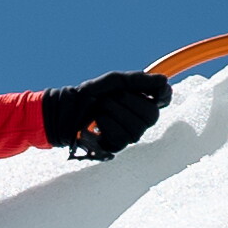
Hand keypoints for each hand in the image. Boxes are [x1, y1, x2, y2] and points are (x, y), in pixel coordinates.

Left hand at [42, 70, 172, 160]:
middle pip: (152, 115)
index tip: (153, 90)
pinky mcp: (115, 147)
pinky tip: (96, 123)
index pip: (163, 98)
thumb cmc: (87, 95)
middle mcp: (138, 120)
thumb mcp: (112, 82)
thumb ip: (137, 81)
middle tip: (110, 97)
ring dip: (113, 112)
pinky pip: (120, 137)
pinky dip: (106, 125)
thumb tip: (164, 80)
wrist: (63, 110)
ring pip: (136, 128)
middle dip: (128, 101)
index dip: (161, 94)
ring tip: (99, 109)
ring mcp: (128, 135)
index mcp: (140, 101)